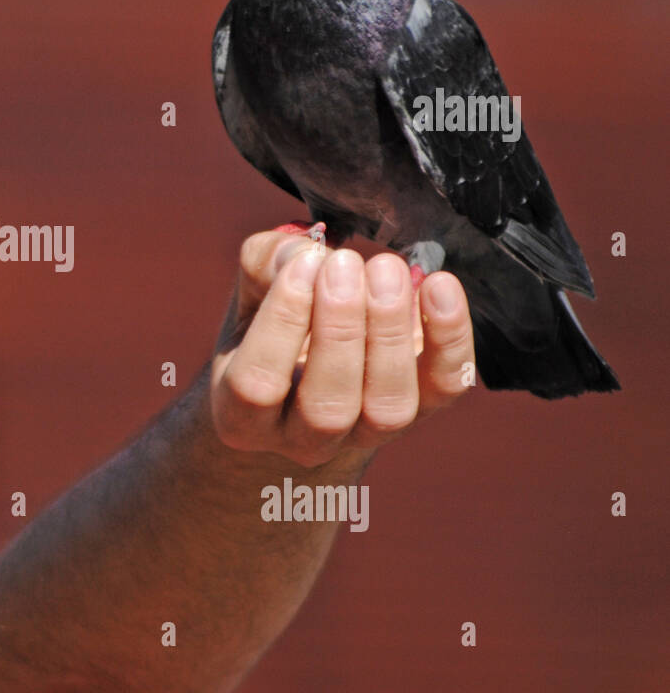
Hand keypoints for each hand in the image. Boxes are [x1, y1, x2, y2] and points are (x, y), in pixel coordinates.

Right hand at [210, 230, 474, 468]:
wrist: (310, 376)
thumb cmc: (272, 327)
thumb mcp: (251, 297)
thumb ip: (265, 265)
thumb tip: (306, 252)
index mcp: (243, 415)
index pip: (257, 385)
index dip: (282, 323)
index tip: (303, 264)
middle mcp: (303, 440)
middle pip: (326, 407)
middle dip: (340, 329)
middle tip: (346, 263)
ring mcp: (365, 434)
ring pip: (387, 407)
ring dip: (391, 332)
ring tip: (385, 269)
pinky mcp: (421, 412)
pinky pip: (445, 387)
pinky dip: (449, 337)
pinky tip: (437, 285)